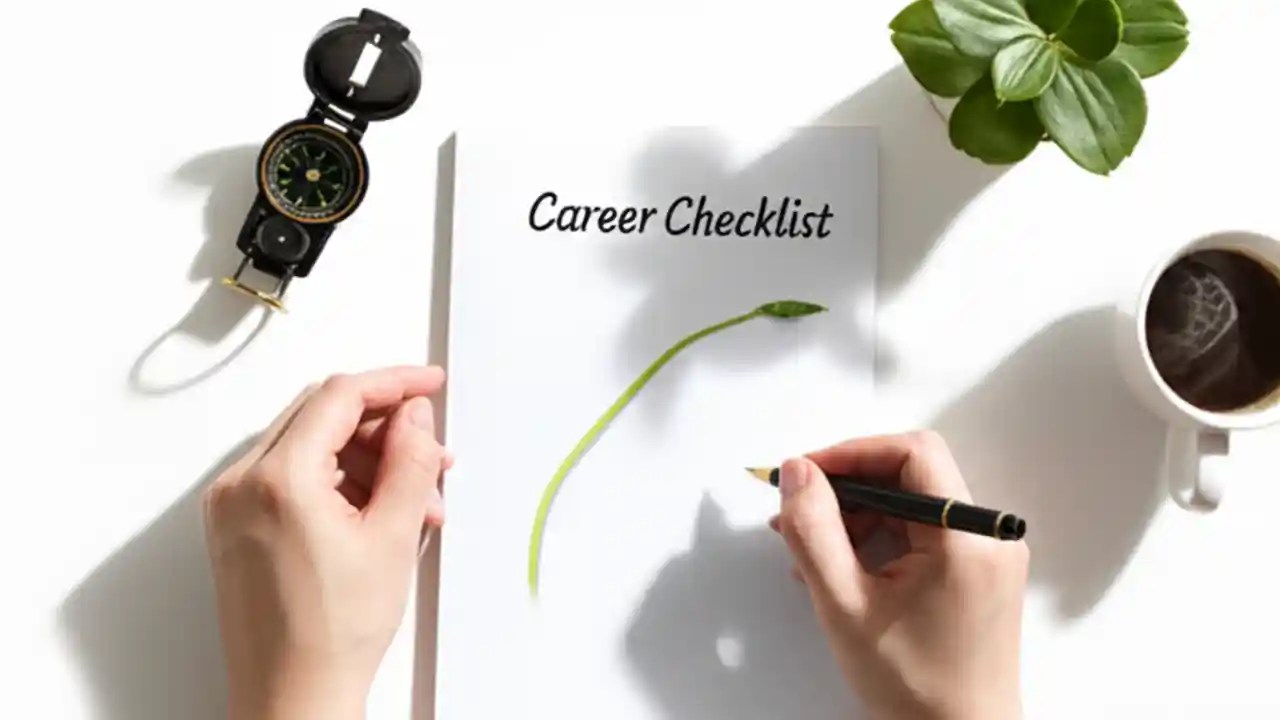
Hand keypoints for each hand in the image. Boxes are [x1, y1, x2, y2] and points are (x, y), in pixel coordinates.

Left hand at [203, 366, 448, 719]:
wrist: (293, 697)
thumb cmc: (332, 635)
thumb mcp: (392, 536)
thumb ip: (410, 461)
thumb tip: (414, 416)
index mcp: (277, 479)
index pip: (340, 396)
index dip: (393, 382)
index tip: (427, 383)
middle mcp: (241, 483)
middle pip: (320, 414)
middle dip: (382, 425)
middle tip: (429, 445)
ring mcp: (231, 505)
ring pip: (308, 444)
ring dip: (363, 457)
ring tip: (414, 497)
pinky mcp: (235, 525)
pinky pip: (291, 476)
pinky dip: (336, 481)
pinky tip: (377, 510)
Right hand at [773, 431, 1027, 719]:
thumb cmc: (911, 686)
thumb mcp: (844, 604)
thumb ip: (814, 530)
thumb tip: (798, 471)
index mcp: (966, 538)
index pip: (912, 452)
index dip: (852, 452)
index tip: (806, 473)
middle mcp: (989, 536)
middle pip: (911, 475)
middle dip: (848, 487)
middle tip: (797, 512)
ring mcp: (988, 555)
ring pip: (913, 504)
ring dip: (858, 515)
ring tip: (809, 550)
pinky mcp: (979, 573)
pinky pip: (924, 533)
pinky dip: (880, 538)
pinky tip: (841, 566)